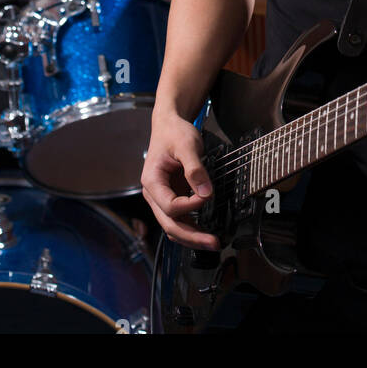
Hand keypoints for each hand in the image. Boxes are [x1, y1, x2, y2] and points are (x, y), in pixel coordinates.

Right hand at [140, 111, 218, 249]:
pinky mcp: (172, 198)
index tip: (208, 195)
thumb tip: (206, 194)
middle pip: (169, 224)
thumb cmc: (174, 132)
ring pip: (173, 226)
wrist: (169, 124)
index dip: (190, 206)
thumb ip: (195, 170)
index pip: (169, 205)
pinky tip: (205, 233)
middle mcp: (154, 194)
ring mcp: (162, 198)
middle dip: (192, 237)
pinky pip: (179, 219)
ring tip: (212, 243)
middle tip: (214, 243)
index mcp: (152, 182)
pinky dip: (192, 228)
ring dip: (192, 237)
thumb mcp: (186, 145)